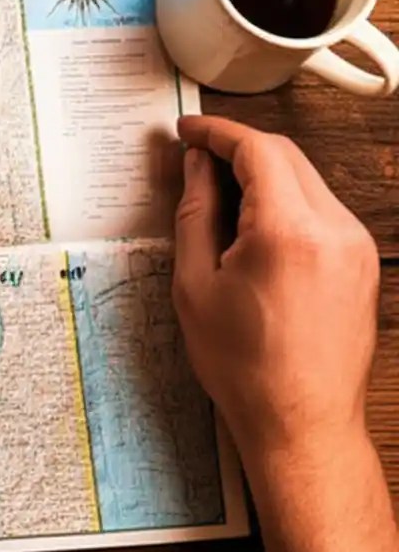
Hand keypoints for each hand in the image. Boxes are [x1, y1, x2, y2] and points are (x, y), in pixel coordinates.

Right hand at [172, 115, 379, 458]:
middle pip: (286, 157)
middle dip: (239, 149)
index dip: (217, 133)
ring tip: (219, 197)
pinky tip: (253, 226)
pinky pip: (321, 210)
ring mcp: (355, 246)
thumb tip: (196, 168)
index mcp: (288, 231)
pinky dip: (286, 203)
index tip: (189, 131)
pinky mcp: (362, 263)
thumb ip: (195, 213)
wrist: (300, 420)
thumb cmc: (245, 366)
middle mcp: (334, 229)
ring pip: (306, 181)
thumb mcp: (195, 285)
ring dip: (263, 176)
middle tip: (196, 157)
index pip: (257, 150)